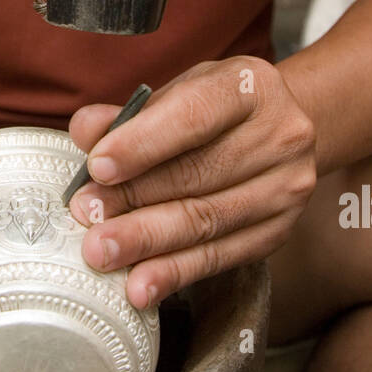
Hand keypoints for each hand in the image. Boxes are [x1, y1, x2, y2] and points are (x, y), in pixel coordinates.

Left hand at [67, 57, 316, 307]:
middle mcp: (281, 135)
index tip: (98, 167)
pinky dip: (174, 273)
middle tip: (87, 216)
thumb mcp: (178, 94)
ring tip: (102, 252)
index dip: (142, 143)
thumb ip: (131, 114)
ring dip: (148, 241)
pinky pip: (220, 257)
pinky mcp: (278, 231)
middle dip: (134, 198)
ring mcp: (286, 188)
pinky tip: (140, 285)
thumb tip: (85, 130)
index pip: (194, 116)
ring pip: (207, 221)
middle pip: (198, 174)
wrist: (280, 131)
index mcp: (252, 87)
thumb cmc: (217, 111)